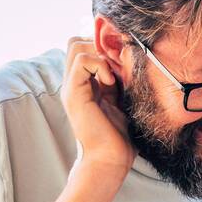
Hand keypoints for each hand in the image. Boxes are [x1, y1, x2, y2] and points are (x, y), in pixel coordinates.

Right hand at [62, 37, 133, 183]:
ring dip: (99, 54)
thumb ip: (119, 81)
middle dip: (99, 45)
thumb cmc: (120, 137)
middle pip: (76, 41)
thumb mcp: (122, 101)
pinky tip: (111, 83)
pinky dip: (100, 65)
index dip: (103, 47)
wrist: (110, 160)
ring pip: (76, 45)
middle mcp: (75, 83)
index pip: (85, 47)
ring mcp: (72, 87)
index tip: (122, 62)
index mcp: (85, 84)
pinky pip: (81, 60)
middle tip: (117, 66)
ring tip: (114, 76)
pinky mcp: (74, 93)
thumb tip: (129, 58)